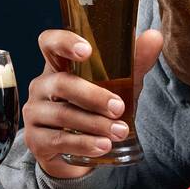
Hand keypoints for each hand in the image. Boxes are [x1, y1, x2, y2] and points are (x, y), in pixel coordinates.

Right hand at [25, 28, 163, 178]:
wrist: (82, 152)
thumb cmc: (98, 109)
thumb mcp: (120, 85)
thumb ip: (135, 63)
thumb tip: (155, 36)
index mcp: (59, 65)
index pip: (50, 42)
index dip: (64, 42)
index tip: (87, 51)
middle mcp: (42, 85)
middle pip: (61, 83)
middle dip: (93, 96)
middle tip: (119, 108)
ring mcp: (35, 112)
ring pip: (62, 114)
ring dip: (95, 124)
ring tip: (119, 132)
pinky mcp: (35, 140)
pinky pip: (59, 140)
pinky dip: (84, 143)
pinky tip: (103, 146)